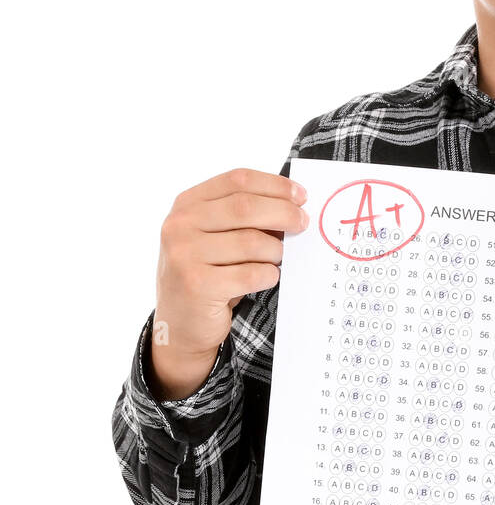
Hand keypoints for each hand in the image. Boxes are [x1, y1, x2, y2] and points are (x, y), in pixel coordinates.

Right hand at [149, 167, 308, 398]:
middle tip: (303, 224)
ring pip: (253, 242)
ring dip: (276, 251)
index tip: (301, 196)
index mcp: (186, 205)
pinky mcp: (197, 284)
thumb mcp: (216, 236)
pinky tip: (266, 278)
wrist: (182, 324)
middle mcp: (179, 226)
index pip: (237, 180)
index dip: (274, 185)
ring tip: (275, 259)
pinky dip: (269, 274)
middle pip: (246, 207)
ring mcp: (185, 255)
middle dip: (284, 213)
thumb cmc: (208, 274)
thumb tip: (295, 205)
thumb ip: (245, 217)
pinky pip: (252, 273)